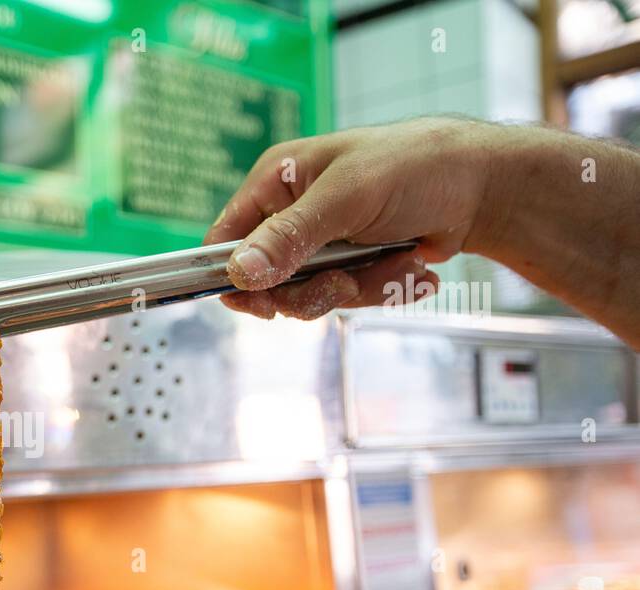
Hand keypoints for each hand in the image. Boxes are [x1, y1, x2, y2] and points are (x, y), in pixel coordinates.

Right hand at [204, 117, 496, 319]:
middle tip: (345, 281)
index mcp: (276, 183)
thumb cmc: (417, 167)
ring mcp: (321, 243)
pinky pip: (346, 298)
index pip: (226, 240)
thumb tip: (240, 271)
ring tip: (399, 260)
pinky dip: (382, 288)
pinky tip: (411, 266)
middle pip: (267, 282)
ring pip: (309, 296)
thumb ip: (292, 236)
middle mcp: (291, 214)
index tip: (262, 302)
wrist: (484, 187)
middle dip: (314, 289)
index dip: (234, 275)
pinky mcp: (350, 265)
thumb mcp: (348, 197)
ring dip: (359, 288)